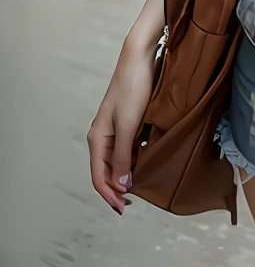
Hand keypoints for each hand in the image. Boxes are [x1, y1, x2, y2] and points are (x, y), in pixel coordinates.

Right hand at [87, 42, 155, 214]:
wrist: (140, 58)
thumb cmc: (133, 88)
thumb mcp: (128, 126)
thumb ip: (122, 156)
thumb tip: (121, 185)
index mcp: (97, 138)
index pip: (98, 176)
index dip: (109, 195)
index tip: (123, 207)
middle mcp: (103, 136)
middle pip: (106, 171)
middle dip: (116, 189)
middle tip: (130, 204)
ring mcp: (115, 129)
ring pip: (117, 160)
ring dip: (125, 176)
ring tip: (139, 189)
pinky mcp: (128, 122)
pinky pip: (127, 148)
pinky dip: (133, 161)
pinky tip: (145, 165)